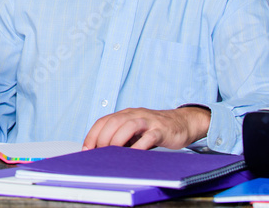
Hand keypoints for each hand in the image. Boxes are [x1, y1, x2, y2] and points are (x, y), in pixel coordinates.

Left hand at [82, 107, 210, 150]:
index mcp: (126, 114)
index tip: (86, 150)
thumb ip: (120, 137)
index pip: (103, 121)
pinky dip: (140, 145)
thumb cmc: (154, 129)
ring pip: (129, 126)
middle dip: (103, 139)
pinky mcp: (161, 130)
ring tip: (113, 153)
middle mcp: (135, 115)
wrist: (182, 123)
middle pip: (114, 122)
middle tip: (100, 153)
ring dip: (118, 140)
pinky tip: (134, 154)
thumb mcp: (134, 131)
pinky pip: (149, 136)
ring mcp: (149, 121)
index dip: (92, 135)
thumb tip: (101, 152)